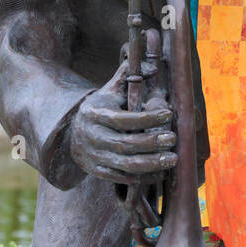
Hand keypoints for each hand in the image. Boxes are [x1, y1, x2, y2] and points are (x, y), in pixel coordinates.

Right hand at [69, 58, 176, 185]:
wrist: (72, 134)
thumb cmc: (101, 107)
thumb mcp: (110, 89)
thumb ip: (128, 74)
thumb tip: (153, 67)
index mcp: (96, 114)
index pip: (123, 119)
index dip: (147, 118)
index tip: (169, 114)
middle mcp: (94, 137)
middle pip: (125, 144)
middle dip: (151, 142)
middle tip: (172, 139)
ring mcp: (95, 157)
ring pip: (125, 165)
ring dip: (151, 164)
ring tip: (172, 159)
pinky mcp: (98, 172)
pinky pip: (123, 179)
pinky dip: (143, 178)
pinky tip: (161, 172)